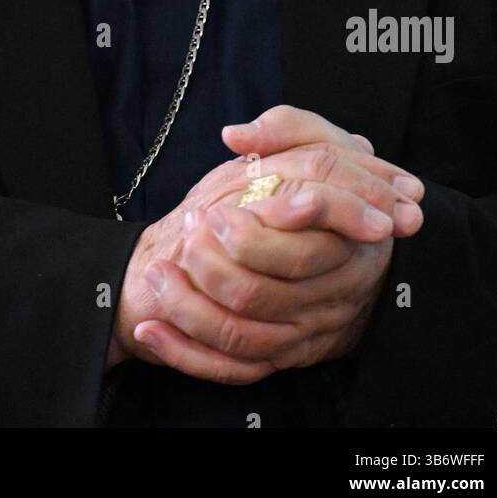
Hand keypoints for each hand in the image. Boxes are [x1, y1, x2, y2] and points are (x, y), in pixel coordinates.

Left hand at [108, 104, 422, 379]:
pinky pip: (233, 369)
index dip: (251, 238)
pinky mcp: (286, 356)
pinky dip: (185, 353)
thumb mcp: (315, 142)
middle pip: (261, 293)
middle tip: (186, 232)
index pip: (303, 251)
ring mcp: (309, 330)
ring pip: (241, 335)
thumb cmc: (319, 180)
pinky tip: (149, 329)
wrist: (340, 237)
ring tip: (157, 271)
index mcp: (347, 241)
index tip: (214, 215)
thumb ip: (286, 127)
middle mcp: (332, 293)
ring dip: (187, 306)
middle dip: (209, 264)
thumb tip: (237, 136)